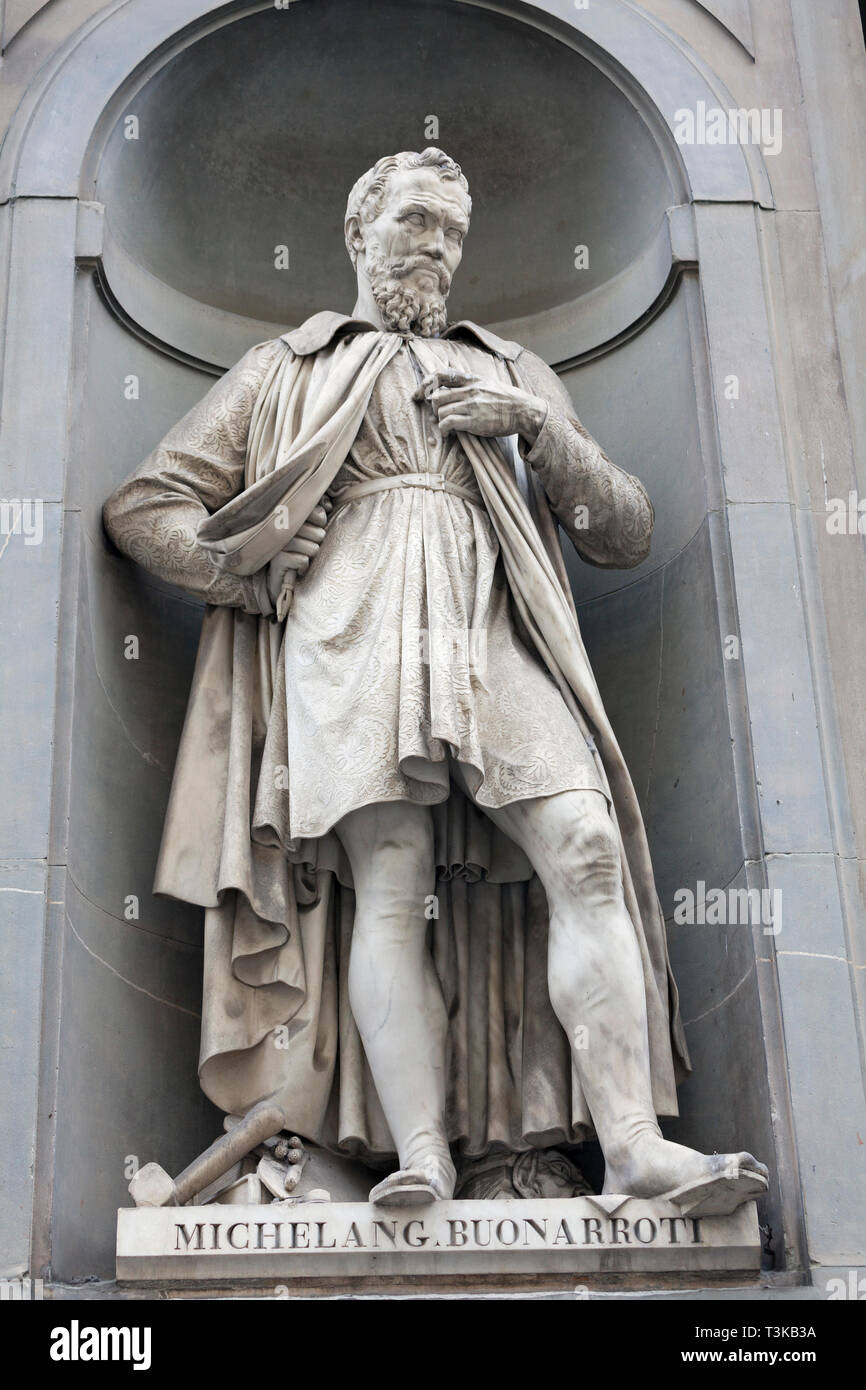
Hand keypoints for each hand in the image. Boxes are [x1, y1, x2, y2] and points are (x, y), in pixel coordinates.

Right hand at [267, 499, 330, 619]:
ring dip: (311, 555)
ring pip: (313, 548)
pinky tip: (296, 566)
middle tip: (308, 544)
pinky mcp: (277, 560)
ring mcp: (277, 543)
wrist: (280, 577)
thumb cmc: (298, 548)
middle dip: (318, 541)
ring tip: (302, 555)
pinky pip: (303, 560)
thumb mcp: (309, 528)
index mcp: (287, 515)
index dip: (321, 519)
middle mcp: (280, 527)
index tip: (318, 524)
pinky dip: (304, 566)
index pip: (313, 511)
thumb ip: (318, 513)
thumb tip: (328, 505)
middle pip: (318, 533)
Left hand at [429, 380, 546, 444]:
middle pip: (437, 396)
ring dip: (440, 420)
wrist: (523, 411)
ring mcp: (471, 405)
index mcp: (472, 379)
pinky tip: (448, 433)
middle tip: (439, 415)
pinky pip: (448, 423)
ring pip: (440, 410)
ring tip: (446, 426)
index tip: (419, 393)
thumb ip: (471, 382)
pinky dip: (444, 429)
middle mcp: (469, 390)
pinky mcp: (473, 420)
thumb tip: (454, 381)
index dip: (426, 383)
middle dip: (434, 407)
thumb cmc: (506, 399)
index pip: (442, 375)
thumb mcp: (488, 383)